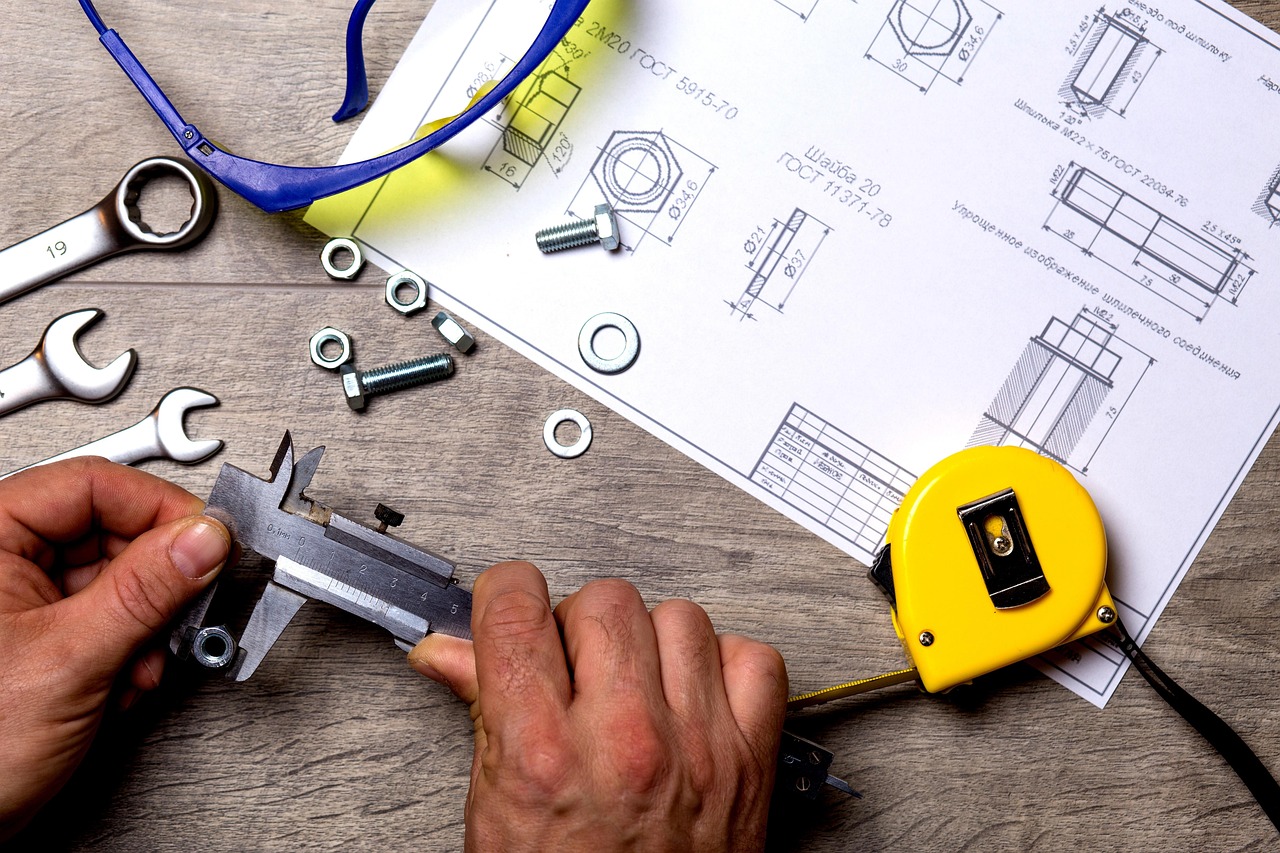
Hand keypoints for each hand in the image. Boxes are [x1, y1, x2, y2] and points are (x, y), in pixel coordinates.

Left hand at [0, 458, 230, 840]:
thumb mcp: (70, 659)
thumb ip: (145, 591)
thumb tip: (204, 539)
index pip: (92, 486)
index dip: (157, 510)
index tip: (206, 541)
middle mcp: (3, 564)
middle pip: (112, 531)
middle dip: (158, 581)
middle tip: (187, 607)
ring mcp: (24, 603)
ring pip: (120, 577)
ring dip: (150, 623)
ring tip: (144, 662)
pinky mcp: (45, 640)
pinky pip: (112, 618)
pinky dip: (135, 648)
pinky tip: (127, 680)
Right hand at [410, 561, 787, 852]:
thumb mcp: (496, 809)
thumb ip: (482, 710)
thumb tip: (447, 651)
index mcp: (544, 756)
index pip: (518, 609)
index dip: (507, 597)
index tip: (511, 609)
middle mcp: (626, 742)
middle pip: (604, 600)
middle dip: (579, 625)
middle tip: (573, 668)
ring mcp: (698, 747)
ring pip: (679, 616)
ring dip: (650, 642)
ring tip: (632, 687)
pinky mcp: (752, 760)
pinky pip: (754, 658)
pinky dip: (725, 665)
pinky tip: (692, 697)